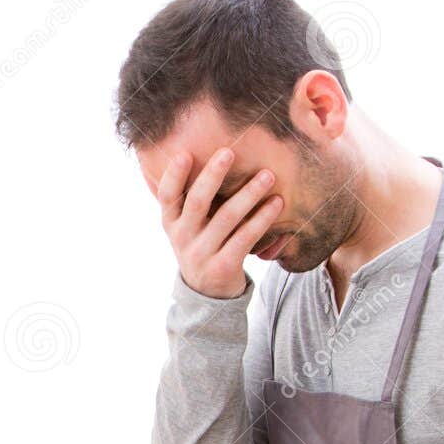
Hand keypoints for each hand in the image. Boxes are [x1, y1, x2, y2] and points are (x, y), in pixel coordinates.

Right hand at [150, 147, 282, 298]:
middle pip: (197, 202)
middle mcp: (182, 238)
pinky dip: (262, 218)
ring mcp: (201, 254)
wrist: (207, 292)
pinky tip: (277, 203)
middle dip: (213, 175)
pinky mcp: (223, 267)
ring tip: (268, 175)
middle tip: (230, 151)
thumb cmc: (202, 244)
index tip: (185, 153)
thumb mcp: (187, 225)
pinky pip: (245, 238)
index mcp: (171, 223)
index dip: (173, 175)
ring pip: (226, 218)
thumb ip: (192, 199)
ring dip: (249, 194)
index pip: (167, 196)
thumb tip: (210, 152)